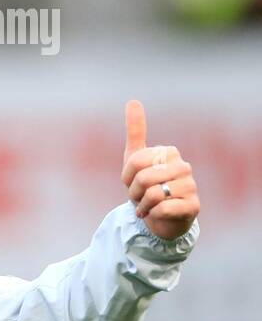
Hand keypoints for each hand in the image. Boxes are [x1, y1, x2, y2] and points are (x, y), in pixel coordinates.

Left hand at [121, 99, 199, 240]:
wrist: (160, 219)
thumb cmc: (148, 188)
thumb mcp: (135, 161)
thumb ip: (135, 132)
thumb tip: (133, 101)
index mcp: (170, 152)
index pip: (135, 161)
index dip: (127, 178)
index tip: (134, 183)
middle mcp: (183, 166)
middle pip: (143, 178)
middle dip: (134, 194)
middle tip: (140, 198)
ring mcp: (191, 186)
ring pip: (153, 195)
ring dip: (143, 206)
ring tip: (149, 206)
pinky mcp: (192, 206)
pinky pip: (162, 209)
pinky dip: (153, 215)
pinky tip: (157, 215)